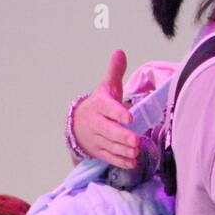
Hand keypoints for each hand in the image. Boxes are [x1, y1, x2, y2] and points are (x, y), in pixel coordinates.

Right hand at [73, 49, 138, 168]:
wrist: (78, 124)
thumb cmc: (99, 104)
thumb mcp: (106, 87)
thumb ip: (115, 71)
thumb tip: (120, 52)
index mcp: (99, 105)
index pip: (108, 108)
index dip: (118, 112)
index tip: (130, 117)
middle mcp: (95, 123)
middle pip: (108, 131)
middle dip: (122, 136)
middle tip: (136, 141)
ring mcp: (96, 139)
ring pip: (109, 146)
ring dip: (123, 150)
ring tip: (137, 151)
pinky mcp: (98, 151)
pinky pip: (109, 157)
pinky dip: (120, 161)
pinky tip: (132, 162)